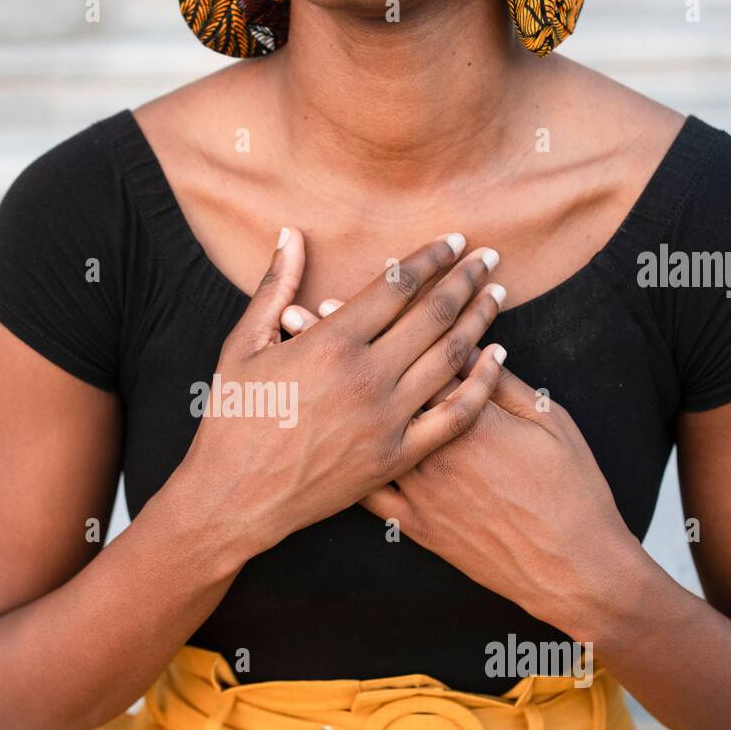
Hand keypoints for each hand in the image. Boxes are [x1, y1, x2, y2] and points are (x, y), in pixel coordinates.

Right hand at [173, 227, 507, 553]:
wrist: (236, 496)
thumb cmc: (233, 419)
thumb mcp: (244, 345)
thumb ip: (275, 287)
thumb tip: (290, 233)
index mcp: (330, 342)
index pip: (396, 284)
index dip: (429, 257)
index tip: (452, 241)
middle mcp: (366, 376)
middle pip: (434, 313)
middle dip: (465, 278)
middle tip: (488, 256)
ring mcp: (386, 419)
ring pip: (451, 356)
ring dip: (479, 319)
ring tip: (496, 293)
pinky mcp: (397, 455)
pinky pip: (455, 415)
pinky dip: (481, 382)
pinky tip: (497, 355)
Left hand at [284, 296, 638, 630]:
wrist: (567, 566)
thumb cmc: (569, 488)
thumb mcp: (548, 421)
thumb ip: (503, 384)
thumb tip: (478, 343)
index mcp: (469, 415)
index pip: (424, 351)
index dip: (393, 318)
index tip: (365, 285)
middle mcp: (434, 449)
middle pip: (380, 386)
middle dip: (343, 344)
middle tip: (308, 309)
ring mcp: (419, 489)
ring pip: (362, 432)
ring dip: (330, 395)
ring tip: (300, 369)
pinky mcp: (413, 524)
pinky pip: (365, 492)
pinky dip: (338, 461)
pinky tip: (315, 438)